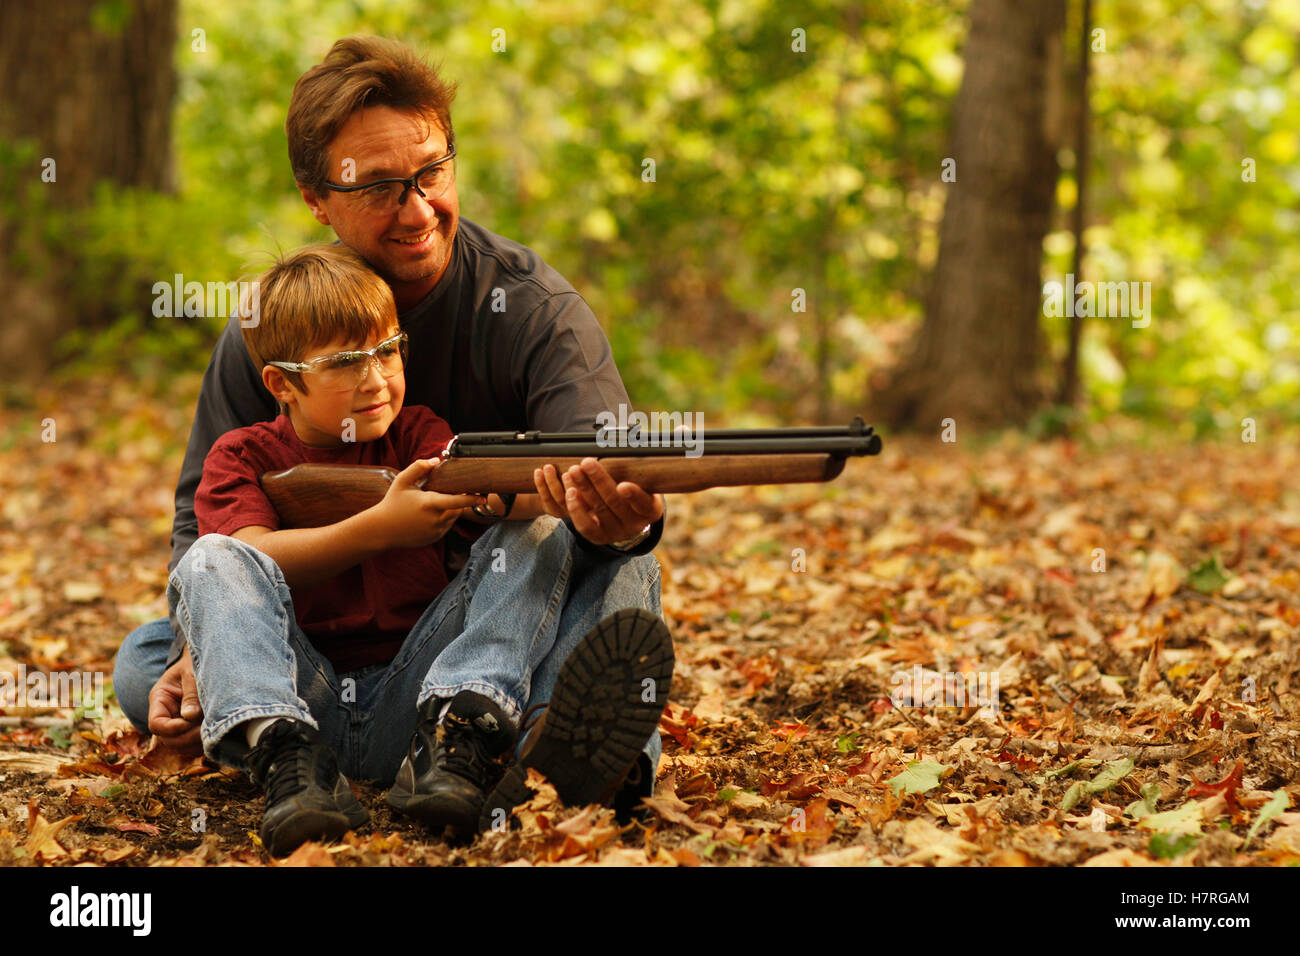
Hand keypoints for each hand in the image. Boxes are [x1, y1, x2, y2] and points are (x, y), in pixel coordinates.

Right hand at [147, 644, 203, 754]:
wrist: (205, 659)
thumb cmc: (195, 663)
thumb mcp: (192, 673)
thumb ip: (191, 693)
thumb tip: (190, 716)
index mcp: (160, 700)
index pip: (156, 724)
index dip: (172, 728)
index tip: (191, 722)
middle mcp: (167, 715)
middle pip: (168, 740)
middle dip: (187, 738)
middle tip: (207, 730)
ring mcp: (179, 723)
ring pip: (181, 745)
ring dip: (196, 743)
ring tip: (214, 731)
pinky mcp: (192, 727)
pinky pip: (193, 744)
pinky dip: (203, 743)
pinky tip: (217, 733)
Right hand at [371, 458, 484, 547]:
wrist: (381, 530)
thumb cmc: (392, 503)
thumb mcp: (402, 481)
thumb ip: (419, 467)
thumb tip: (436, 460)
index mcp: (429, 504)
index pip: (457, 501)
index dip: (471, 498)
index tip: (483, 495)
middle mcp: (435, 520)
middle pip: (458, 509)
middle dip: (458, 501)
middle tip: (454, 492)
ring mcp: (436, 531)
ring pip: (453, 518)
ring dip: (451, 510)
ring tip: (435, 502)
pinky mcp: (434, 538)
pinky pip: (446, 527)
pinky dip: (444, 519)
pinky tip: (429, 514)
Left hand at [533, 457, 663, 545]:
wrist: (627, 517)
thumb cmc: (642, 487)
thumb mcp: (655, 475)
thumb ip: (668, 452)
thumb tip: (685, 431)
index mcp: (651, 509)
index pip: (644, 503)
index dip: (634, 495)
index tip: (624, 485)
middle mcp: (634, 524)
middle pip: (615, 503)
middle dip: (599, 481)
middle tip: (587, 462)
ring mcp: (615, 532)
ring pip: (598, 510)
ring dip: (583, 490)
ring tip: (573, 471)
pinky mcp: (598, 537)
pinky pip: (585, 527)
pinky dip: (576, 510)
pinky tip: (569, 492)